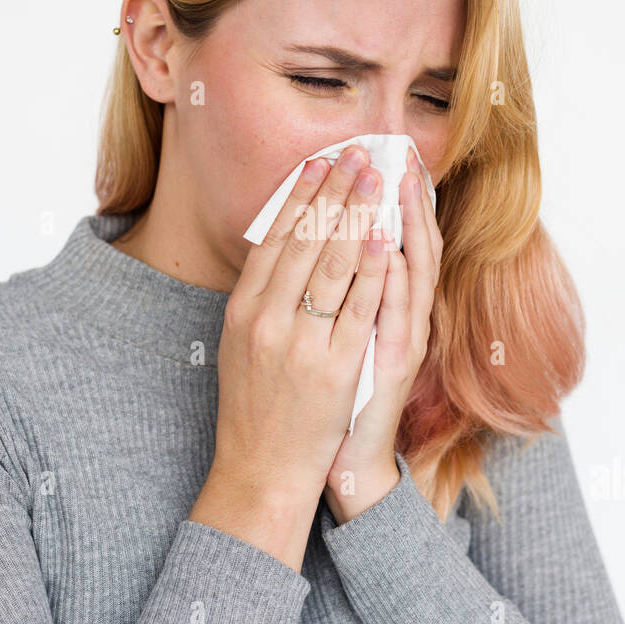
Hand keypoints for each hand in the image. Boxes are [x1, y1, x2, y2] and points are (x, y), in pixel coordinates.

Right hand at [192, 143, 390, 571]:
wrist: (261, 469)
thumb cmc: (254, 406)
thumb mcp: (241, 346)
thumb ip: (259, 299)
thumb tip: (277, 247)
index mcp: (242, 312)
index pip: (274, 240)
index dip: (299, 197)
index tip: (319, 163)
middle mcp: (267, 321)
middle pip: (305, 243)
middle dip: (334, 192)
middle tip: (356, 154)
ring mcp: (301, 344)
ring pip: (332, 265)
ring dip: (356, 215)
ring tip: (376, 178)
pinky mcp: (333, 367)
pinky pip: (357, 308)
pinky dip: (371, 269)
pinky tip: (384, 236)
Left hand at [324, 144, 443, 524]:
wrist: (348, 460)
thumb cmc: (337, 397)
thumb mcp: (342, 335)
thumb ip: (344, 292)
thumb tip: (324, 242)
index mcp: (392, 308)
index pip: (401, 240)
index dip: (398, 200)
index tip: (388, 157)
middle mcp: (406, 319)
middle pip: (412, 246)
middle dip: (403, 198)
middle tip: (397, 153)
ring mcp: (404, 340)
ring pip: (412, 270)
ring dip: (405, 223)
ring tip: (398, 180)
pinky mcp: (394, 364)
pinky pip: (396, 310)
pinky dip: (394, 274)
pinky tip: (391, 242)